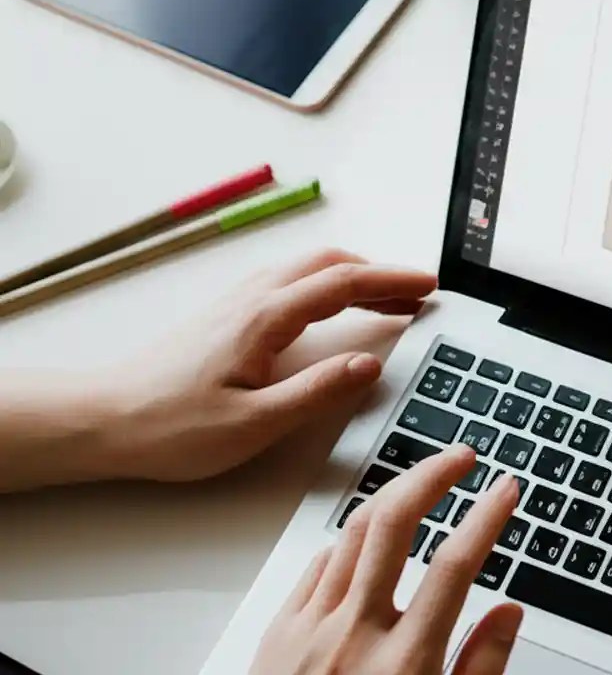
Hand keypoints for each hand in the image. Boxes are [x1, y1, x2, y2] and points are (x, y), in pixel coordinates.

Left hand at [102, 248, 437, 481]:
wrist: (104, 420)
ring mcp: (237, 303)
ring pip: (309, 270)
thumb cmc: (169, 426)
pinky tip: (334, 310)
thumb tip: (367, 365)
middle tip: (418, 293)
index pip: (343, 284)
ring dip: (355, 276)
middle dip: (381, 273)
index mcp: (263, 319)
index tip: (428, 287)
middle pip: (330, 264)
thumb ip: (317, 391)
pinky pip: (291, 283)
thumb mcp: (253, 423)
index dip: (391, 281)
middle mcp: (251, 299)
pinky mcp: (228, 315)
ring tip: (387, 300)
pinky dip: (328, 286)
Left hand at [252, 444, 523, 674]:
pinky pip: (315, 567)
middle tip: (461, 458)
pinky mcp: (276, 636)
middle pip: (393, 523)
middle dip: (431, 474)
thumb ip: (481, 668)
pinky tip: (367, 542)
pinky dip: (346, 542)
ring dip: (391, 498)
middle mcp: (353, 637)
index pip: (455, 564)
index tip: (506, 490)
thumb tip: (508, 612)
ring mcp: (308, 632)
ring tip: (421, 485)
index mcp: (404, 664)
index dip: (487, 516)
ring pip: (350, 534)